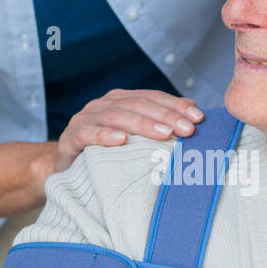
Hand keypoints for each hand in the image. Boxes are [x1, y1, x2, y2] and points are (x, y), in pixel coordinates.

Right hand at [54, 89, 203, 170]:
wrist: (68, 170)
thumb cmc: (107, 154)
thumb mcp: (136, 139)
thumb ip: (160, 123)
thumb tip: (193, 109)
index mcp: (121, 100)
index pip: (152, 97)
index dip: (175, 105)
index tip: (198, 118)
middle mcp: (103, 104)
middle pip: (137, 104)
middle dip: (165, 115)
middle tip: (187, 129)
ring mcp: (85, 119)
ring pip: (116, 116)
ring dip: (142, 124)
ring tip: (164, 133)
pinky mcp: (70, 138)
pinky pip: (87, 134)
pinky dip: (104, 135)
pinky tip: (122, 140)